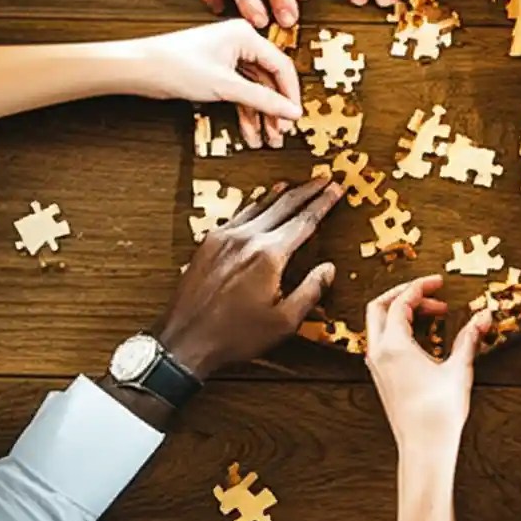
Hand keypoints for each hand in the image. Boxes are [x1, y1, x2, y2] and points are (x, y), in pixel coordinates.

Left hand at [130, 19, 301, 148]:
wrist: (140, 69)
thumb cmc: (175, 65)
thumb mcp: (225, 86)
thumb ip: (263, 100)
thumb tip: (291, 111)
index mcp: (246, 35)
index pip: (282, 66)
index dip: (290, 95)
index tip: (294, 117)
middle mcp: (241, 43)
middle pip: (270, 81)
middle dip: (275, 110)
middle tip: (280, 133)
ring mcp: (229, 58)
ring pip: (256, 91)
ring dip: (261, 116)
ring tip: (267, 139)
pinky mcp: (218, 72)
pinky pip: (241, 93)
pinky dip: (246, 112)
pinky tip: (250, 132)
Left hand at [154, 177, 342, 379]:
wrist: (185, 340)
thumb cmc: (234, 335)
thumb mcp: (284, 322)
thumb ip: (310, 291)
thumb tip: (327, 269)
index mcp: (269, 256)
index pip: (304, 221)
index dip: (323, 203)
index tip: (335, 189)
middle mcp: (247, 240)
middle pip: (284, 205)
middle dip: (307, 191)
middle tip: (323, 180)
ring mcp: (224, 238)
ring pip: (259, 206)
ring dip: (281, 194)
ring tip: (295, 186)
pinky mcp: (209, 244)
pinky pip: (238, 215)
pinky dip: (254, 204)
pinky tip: (259, 202)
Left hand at [365, 275, 490, 446]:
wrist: (424, 448)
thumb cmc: (438, 413)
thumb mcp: (459, 369)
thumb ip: (469, 337)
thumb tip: (484, 315)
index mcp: (393, 346)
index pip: (401, 302)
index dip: (421, 287)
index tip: (438, 282)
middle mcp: (379, 353)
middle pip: (380, 307)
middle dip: (405, 294)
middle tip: (432, 293)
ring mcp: (377, 366)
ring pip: (379, 324)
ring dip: (402, 312)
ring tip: (434, 314)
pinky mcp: (382, 377)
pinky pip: (383, 341)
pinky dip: (400, 329)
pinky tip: (424, 336)